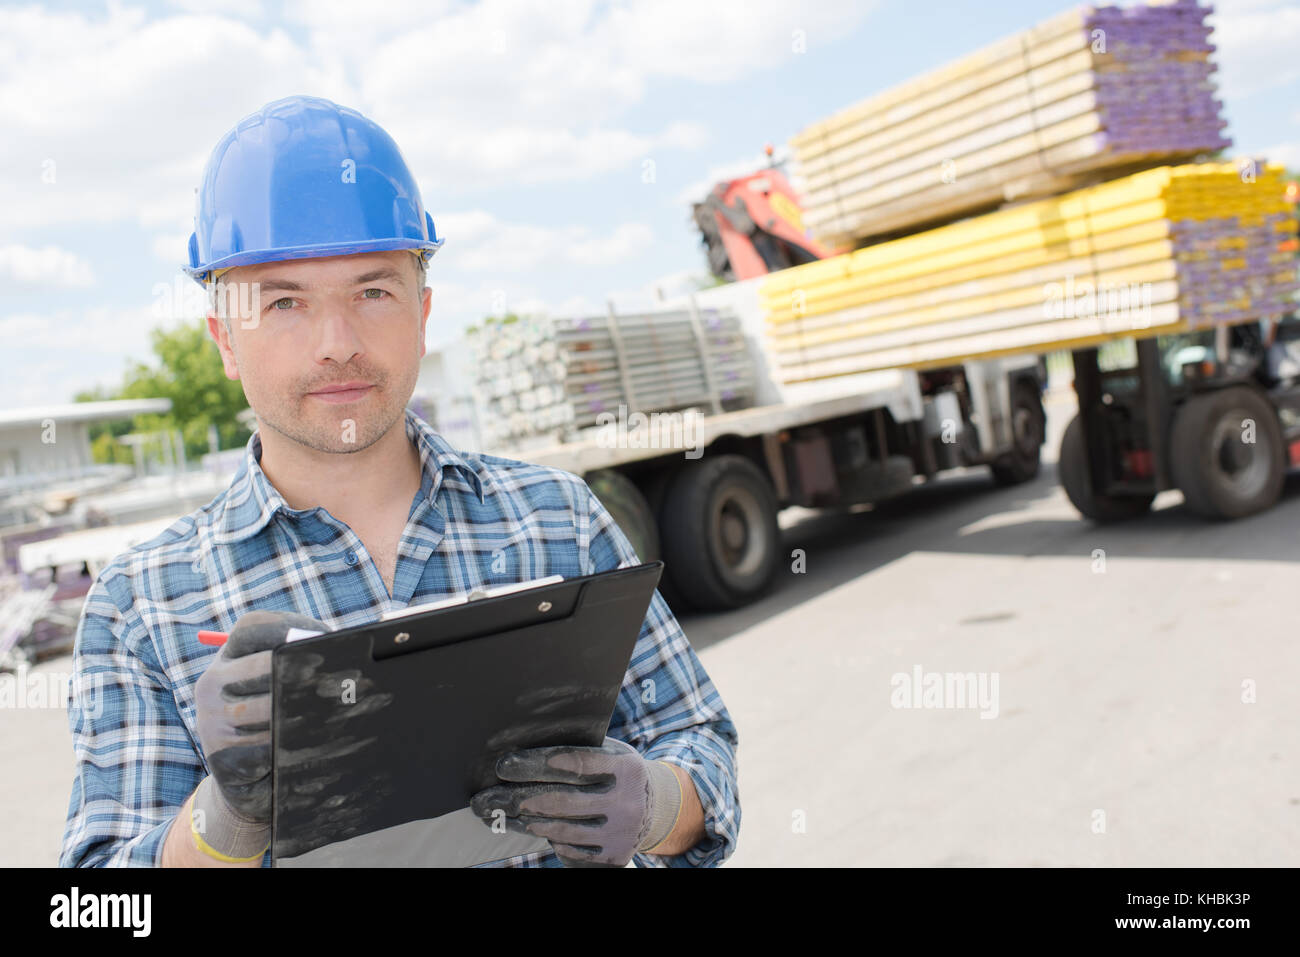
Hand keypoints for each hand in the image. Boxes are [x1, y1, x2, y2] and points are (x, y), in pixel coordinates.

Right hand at [191, 609, 327, 859]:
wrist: (248, 783)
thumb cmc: (276, 722)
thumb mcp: (279, 685)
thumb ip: (298, 661)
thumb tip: (337, 643)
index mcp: (226, 660)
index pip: (253, 628)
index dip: (292, 627)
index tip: (325, 637)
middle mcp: (211, 685)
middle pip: (264, 665)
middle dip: (307, 670)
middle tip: (344, 676)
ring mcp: (211, 721)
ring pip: (269, 708)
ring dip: (308, 712)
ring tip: (339, 712)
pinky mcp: (221, 758)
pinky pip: (266, 747)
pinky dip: (295, 746)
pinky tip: (316, 745)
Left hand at [469, 736, 682, 866]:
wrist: (655, 809)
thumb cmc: (617, 772)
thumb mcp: (610, 753)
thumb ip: (580, 750)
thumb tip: (525, 744)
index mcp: (625, 768)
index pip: (574, 763)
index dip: (536, 764)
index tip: (504, 765)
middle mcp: (625, 802)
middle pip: (560, 801)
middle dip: (516, 799)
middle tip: (485, 798)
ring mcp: (619, 833)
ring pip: (559, 830)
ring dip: (522, 822)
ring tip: (498, 814)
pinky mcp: (612, 857)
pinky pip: (569, 850)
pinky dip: (547, 838)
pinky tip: (527, 827)